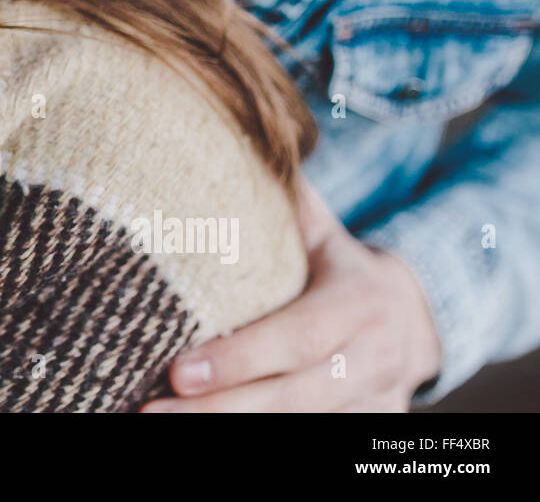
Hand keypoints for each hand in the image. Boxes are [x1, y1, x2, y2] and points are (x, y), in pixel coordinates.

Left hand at [140, 183, 441, 411]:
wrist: (420, 318)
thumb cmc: (340, 266)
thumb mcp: (322, 229)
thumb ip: (281, 196)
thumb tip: (236, 131)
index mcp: (362, 302)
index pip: (298, 335)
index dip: (239, 357)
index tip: (176, 370)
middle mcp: (376, 359)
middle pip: (293, 397)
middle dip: (220, 409)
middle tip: (150, 412)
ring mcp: (374, 403)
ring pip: (299, 426)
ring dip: (228, 429)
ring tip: (161, 425)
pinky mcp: (363, 431)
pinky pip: (308, 440)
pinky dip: (256, 439)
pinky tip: (197, 435)